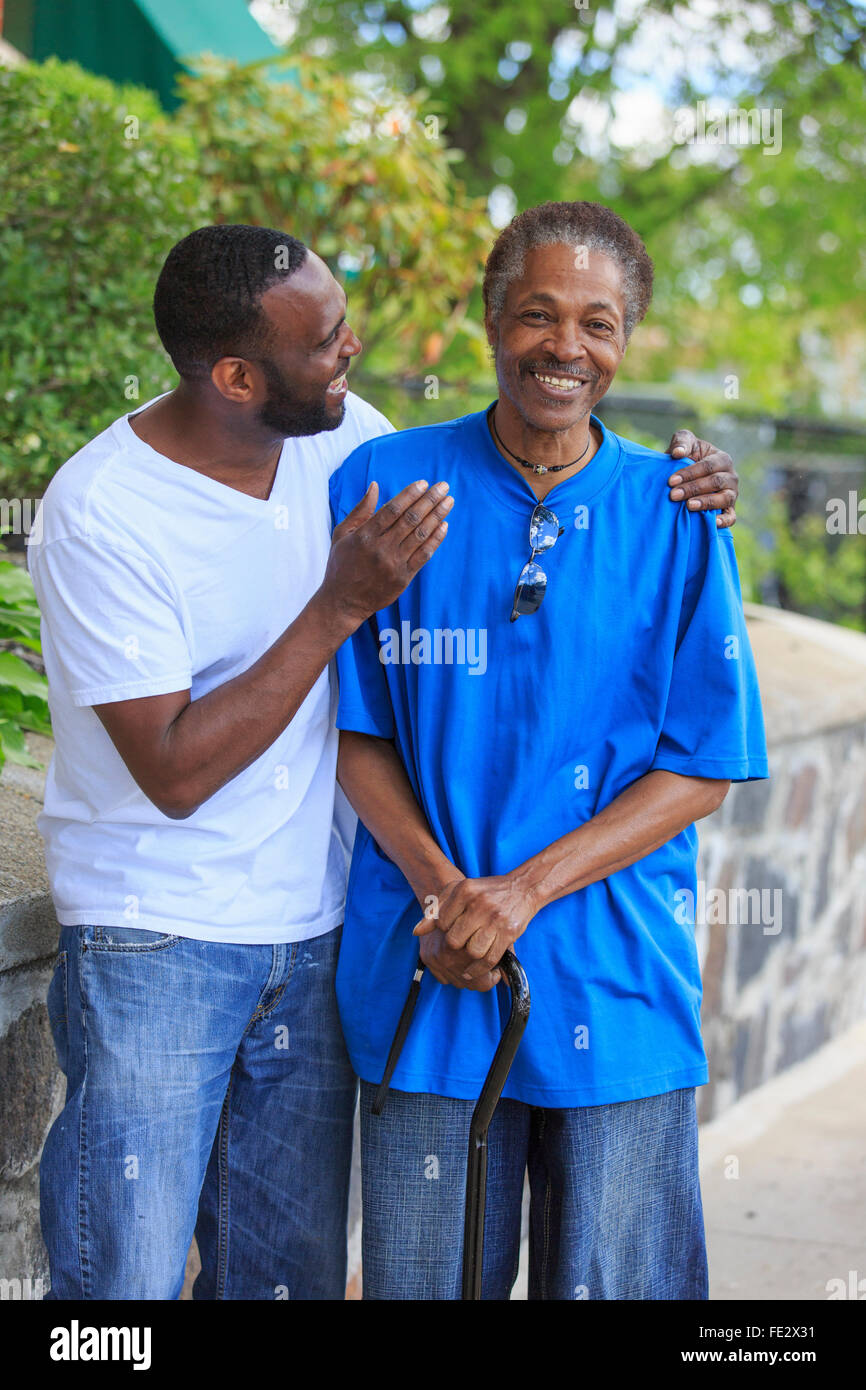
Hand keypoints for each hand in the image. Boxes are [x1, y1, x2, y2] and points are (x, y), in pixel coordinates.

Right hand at [323, 478, 453, 624]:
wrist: (343, 602)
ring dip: (437, 516)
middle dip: (429, 500)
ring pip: (421, 535)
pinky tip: (444, 525)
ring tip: (449, 501)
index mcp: (365, 536)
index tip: (424, 483)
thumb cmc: (341, 565)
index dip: (410, 494)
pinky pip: (424, 555)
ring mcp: (393, 564)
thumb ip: (360, 510)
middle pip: (411, 519)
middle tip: (443, 486)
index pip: (393, 509)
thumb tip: (375, 485)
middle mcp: (381, 549)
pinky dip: (436, 539)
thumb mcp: (342, 534)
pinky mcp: (403, 578)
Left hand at [414, 874, 537, 985]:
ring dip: (469, 958)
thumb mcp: (460, 891)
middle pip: (455, 940)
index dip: (444, 930)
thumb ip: (437, 909)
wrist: (523, 888)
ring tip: (470, 955)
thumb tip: (417, 931)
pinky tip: (474, 969)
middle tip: (461, 944)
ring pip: (472, 951)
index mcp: (464, 890)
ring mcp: (495, 919)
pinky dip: (480, 969)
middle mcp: (479, 904)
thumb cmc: (487, 891)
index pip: (442, 922)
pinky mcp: (508, 932)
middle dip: (456, 946)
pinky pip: (490, 958)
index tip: (453, 929)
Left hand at [666, 430, 738, 528]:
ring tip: (689, 506)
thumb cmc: (687, 457)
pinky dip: (724, 520)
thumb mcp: (685, 443)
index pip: (708, 466)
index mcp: (722, 459)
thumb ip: (681, 442)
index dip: (690, 473)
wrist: (689, 477)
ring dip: (706, 503)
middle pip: (716, 482)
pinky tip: (713, 523)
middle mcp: (730, 476)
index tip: (671, 481)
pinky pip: (731, 516)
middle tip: (673, 495)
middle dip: (693, 488)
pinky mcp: (730, 509)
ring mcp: (732, 493)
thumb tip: (677, 453)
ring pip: (725, 498)